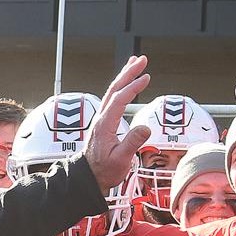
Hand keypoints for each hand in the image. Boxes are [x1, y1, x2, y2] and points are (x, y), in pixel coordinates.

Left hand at [81, 55, 152, 191]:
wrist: (89, 177)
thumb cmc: (104, 171)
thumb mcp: (121, 160)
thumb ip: (132, 143)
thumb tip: (145, 127)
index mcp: (106, 124)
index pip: (120, 99)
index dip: (133, 87)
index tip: (146, 77)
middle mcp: (102, 118)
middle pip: (115, 89)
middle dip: (128, 72)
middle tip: (142, 59)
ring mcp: (102, 118)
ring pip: (113, 91)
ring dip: (125, 76)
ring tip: (135, 63)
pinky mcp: (105, 122)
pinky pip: (113, 99)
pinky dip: (122, 87)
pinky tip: (128, 84)